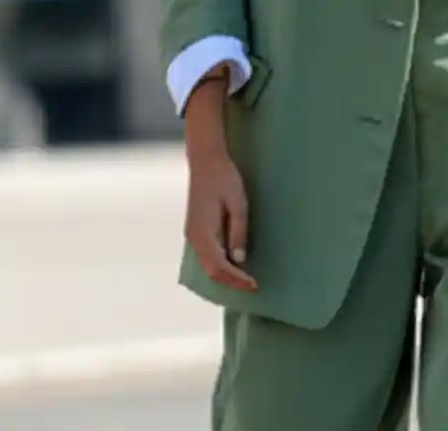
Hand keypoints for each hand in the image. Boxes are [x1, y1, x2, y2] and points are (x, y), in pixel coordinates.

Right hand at [185, 151, 256, 291]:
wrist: (206, 161)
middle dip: (231, 282)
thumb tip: (239, 260)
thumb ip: (238, 232)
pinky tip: (235, 267)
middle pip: (211, 271)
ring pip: (207, 266)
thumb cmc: (224, 178)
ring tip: (246, 281)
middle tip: (253, 287)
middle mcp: (194, 237)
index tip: (254, 284)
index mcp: (203, 232)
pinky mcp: (196, 231)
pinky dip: (220, 266)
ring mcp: (193, 235)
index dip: (236, 279)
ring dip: (225, 276)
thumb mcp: (238, 203)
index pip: (218, 267)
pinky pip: (207, 256)